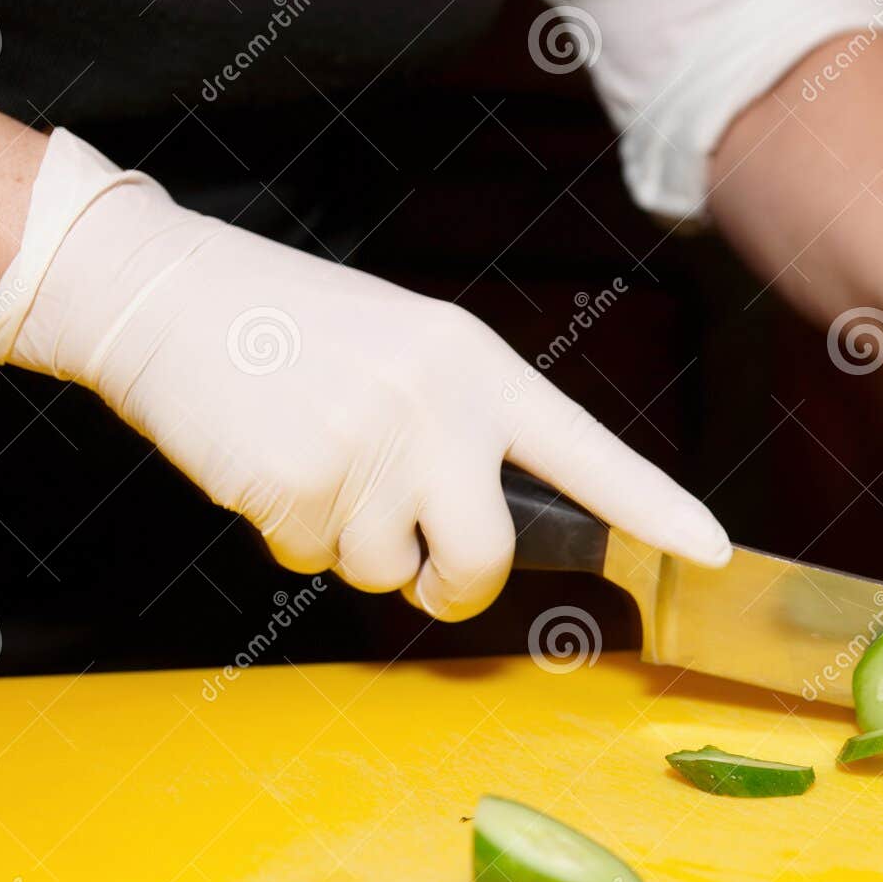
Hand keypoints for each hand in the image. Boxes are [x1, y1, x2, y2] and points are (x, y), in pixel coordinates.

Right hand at [0, 130, 729, 618]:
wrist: (170, 294)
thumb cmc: (297, 329)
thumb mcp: (410, 351)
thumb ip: (465, 426)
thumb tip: (489, 529)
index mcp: (477, 368)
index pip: (587, 450)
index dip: (655, 507)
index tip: (712, 551)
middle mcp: (437, 408)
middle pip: (488, 559)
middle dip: (456, 587)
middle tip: (424, 566)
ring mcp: (366, 449)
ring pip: (387, 572)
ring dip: (352, 544)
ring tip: (315, 457)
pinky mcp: (294, 486)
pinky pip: (312, 561)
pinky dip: (290, 533)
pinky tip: (270, 462)